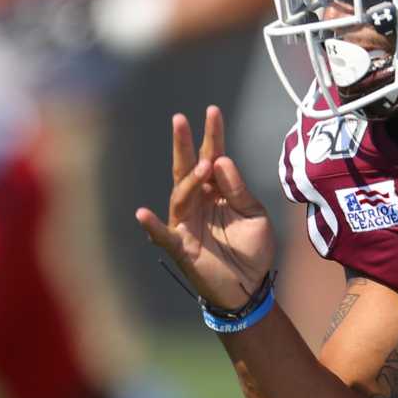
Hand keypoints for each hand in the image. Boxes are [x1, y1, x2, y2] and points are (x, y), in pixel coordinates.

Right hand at [136, 105, 274, 309]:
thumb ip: (239, 189)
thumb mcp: (254, 215)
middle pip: (187, 169)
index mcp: (217, 191)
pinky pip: (162, 235)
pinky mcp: (181, 246)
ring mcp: (186, 223)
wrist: (250, 287)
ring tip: (204, 166)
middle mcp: (198, 202)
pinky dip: (152, 226)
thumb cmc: (252, 249)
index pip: (214, 157)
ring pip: (181, 196)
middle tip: (180, 119)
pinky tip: (142, 214)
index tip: (213, 111)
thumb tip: (222, 161)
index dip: (212, 135)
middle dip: (184, 145)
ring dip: (189, 180)